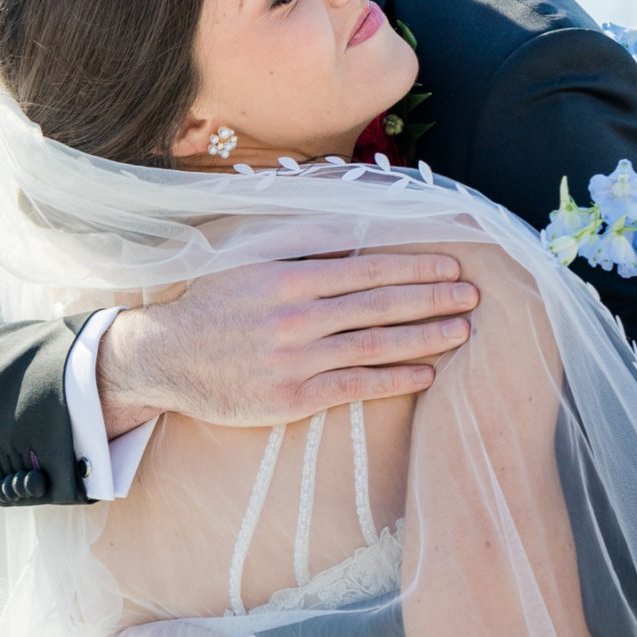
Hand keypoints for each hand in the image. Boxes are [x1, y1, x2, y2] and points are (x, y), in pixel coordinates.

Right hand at [98, 254, 478, 434]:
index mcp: (289, 277)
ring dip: (426, 336)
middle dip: (434, 298)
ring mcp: (296, 358)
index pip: (367, 268)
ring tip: (462, 330)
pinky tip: (426, 373)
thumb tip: (354, 239)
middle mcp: (297, 316)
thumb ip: (300, 250)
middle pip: (381, 304)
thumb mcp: (248, 262)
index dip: (414, 267)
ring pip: (376, 344)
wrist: (163, 358)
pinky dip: (395, 378)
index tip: (450, 266)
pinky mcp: (292, 397)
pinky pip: (356, 385)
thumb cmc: (210, 307)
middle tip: (474, 295)